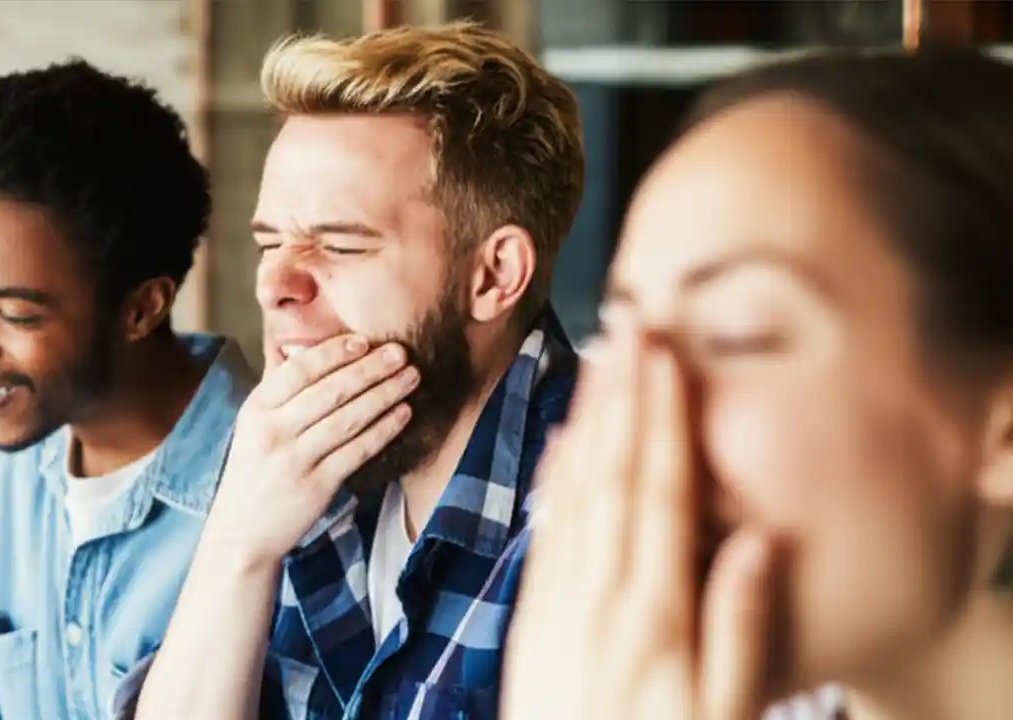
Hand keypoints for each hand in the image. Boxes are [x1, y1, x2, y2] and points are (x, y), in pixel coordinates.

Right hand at [205, 334, 417, 568]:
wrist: (241, 532)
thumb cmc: (254, 469)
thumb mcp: (253, 425)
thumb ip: (279, 389)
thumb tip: (307, 348)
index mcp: (257, 408)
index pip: (300, 370)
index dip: (334, 352)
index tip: (363, 340)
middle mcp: (274, 431)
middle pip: (330, 391)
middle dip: (370, 368)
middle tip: (400, 352)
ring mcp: (295, 460)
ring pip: (348, 419)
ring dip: (384, 395)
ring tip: (411, 377)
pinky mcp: (316, 487)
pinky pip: (357, 452)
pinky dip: (383, 430)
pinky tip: (403, 414)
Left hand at [501, 323, 777, 719]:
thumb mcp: (721, 712)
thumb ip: (738, 626)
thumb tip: (761, 539)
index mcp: (652, 612)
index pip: (659, 491)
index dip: (661, 417)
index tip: (663, 356)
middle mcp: (599, 594)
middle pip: (613, 475)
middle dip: (622, 396)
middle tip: (628, 326)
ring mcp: (558, 602)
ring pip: (573, 493)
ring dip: (588, 421)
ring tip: (597, 362)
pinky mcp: (533, 617)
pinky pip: (545, 531)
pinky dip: (554, 480)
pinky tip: (562, 443)